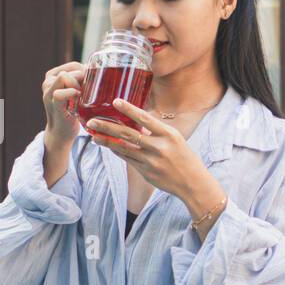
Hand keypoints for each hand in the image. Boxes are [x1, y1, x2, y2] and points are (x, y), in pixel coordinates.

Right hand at [41, 61, 85, 148]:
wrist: (62, 132)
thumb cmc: (72, 110)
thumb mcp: (76, 92)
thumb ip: (82, 81)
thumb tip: (100, 71)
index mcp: (53, 76)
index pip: (74, 65)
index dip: (87, 73)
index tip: (92, 85)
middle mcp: (48, 82)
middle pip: (71, 70)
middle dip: (84, 80)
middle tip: (89, 93)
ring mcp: (48, 93)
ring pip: (64, 77)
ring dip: (78, 86)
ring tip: (83, 97)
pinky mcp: (53, 104)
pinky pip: (60, 93)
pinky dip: (72, 94)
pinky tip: (79, 101)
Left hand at [85, 98, 220, 208]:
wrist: (193, 183)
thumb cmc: (185, 158)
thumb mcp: (176, 139)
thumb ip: (157, 130)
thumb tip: (139, 118)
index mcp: (168, 134)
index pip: (146, 119)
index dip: (129, 109)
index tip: (115, 101)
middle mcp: (159, 147)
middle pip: (128, 134)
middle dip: (108, 127)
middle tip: (92, 122)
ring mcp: (151, 161)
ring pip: (124, 148)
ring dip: (107, 141)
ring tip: (93, 136)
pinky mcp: (146, 172)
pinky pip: (128, 160)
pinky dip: (118, 152)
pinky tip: (108, 146)